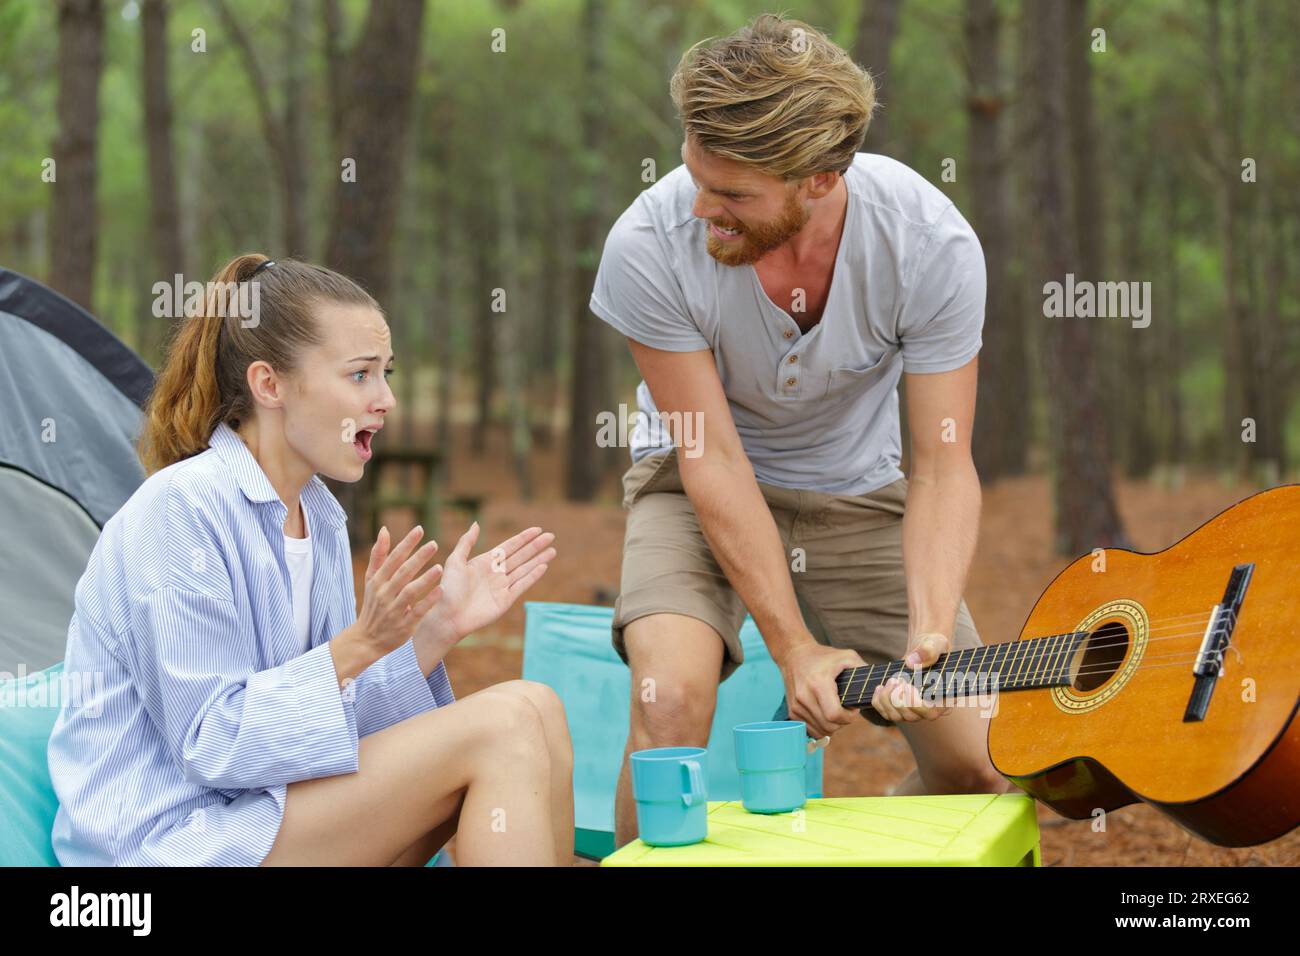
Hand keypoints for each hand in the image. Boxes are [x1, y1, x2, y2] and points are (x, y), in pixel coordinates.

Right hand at [354, 525, 442, 654]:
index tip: (420, 529)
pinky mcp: (404, 625)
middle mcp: (384, 594)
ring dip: (424, 580)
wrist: (367, 639)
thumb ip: (378, 555)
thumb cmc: (373, 604)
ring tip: (440, 567)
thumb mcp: (372, 580)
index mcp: (378, 581)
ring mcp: (394, 610)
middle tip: (434, 544)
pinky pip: (417, 612)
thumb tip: (384, 529)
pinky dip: (428, 601)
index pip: (393, 559)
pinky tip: (440, 590)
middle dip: (418, 558)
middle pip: (402, 573)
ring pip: (409, 592)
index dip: (406, 544)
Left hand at [413, 522, 555, 655]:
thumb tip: (477, 523)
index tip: (537, 529)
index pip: (509, 546)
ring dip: (539, 559)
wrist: (447, 615)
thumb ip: (467, 542)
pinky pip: (522, 585)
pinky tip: (544, 566)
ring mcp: (502, 586)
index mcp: (485, 562)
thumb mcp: (455, 561)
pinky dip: (533, 576)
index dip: (523, 538)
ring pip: (525, 569)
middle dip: (535, 546)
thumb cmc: (447, 588)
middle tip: (551, 536)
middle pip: (521, 556)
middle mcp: (496, 573)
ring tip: (553, 550)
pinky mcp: (506, 600)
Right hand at [777, 641, 862, 739]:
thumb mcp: (846, 656)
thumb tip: (878, 683)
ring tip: (836, 711)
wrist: (794, 655)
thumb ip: (863, 668)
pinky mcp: (792, 711)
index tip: (853, 709)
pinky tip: (825, 715)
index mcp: (818, 684)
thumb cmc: (823, 656)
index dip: (848, 717)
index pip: (834, 715)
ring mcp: (796, 705)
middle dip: (842, 723)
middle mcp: (804, 696)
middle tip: (846, 711)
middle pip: (828, 726)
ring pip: (819, 730)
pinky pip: (810, 729)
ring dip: (832, 726)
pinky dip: (821, 727)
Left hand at [871, 631, 954, 722]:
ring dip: (887, 699)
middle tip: (896, 679)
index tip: (907, 685)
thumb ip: (929, 650)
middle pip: (911, 717)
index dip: (915, 703)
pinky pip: (886, 713)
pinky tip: (880, 687)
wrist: (922, 650)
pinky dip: (879, 702)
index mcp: (945, 697)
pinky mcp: (901, 708)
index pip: (931, 712)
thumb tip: (912, 662)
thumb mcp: (934, 643)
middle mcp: (931, 709)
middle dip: (898, 698)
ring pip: (897, 717)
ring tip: (890, 680)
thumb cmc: (932, 647)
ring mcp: (915, 711)